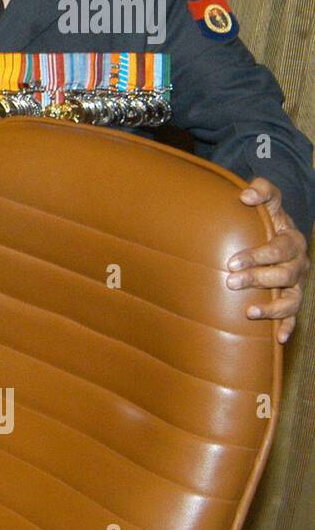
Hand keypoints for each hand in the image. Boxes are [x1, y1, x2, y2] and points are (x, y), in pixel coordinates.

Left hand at [229, 177, 309, 343]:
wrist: (276, 234)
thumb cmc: (266, 219)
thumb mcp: (268, 201)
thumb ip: (261, 191)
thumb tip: (245, 196)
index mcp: (292, 241)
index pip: (279, 250)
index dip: (258, 256)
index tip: (232, 262)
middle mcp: (298, 264)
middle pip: (283, 275)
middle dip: (258, 279)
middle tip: (231, 281)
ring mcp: (296, 284)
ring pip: (291, 300)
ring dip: (272, 308)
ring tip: (250, 312)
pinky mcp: (291, 299)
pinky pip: (293, 316)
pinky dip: (287, 327)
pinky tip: (278, 338)